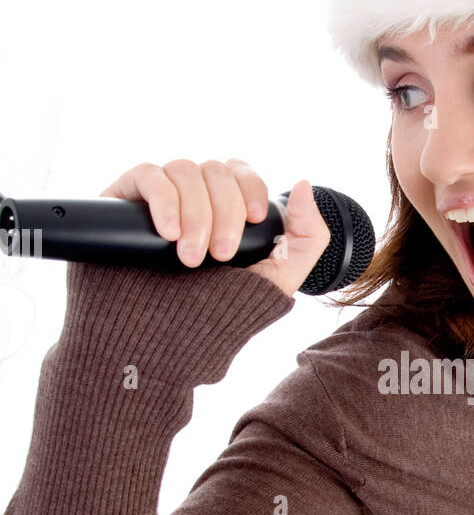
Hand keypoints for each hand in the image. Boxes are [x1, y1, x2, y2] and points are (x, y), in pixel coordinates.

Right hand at [98, 159, 330, 298]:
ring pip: (183, 169)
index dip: (250, 188)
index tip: (254, 221)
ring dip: (195, 212)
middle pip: (215, 170)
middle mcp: (192, 199)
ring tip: (189, 259)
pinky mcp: (124, 203)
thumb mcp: (278, 282)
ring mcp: (158, 199)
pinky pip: (147, 175)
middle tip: (219, 257)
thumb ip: (307, 237)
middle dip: (224, 212)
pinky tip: (168, 233)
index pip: (240, 172)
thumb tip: (302, 184)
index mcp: (225, 209)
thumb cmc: (213, 319)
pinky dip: (163, 199)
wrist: (155, 345)